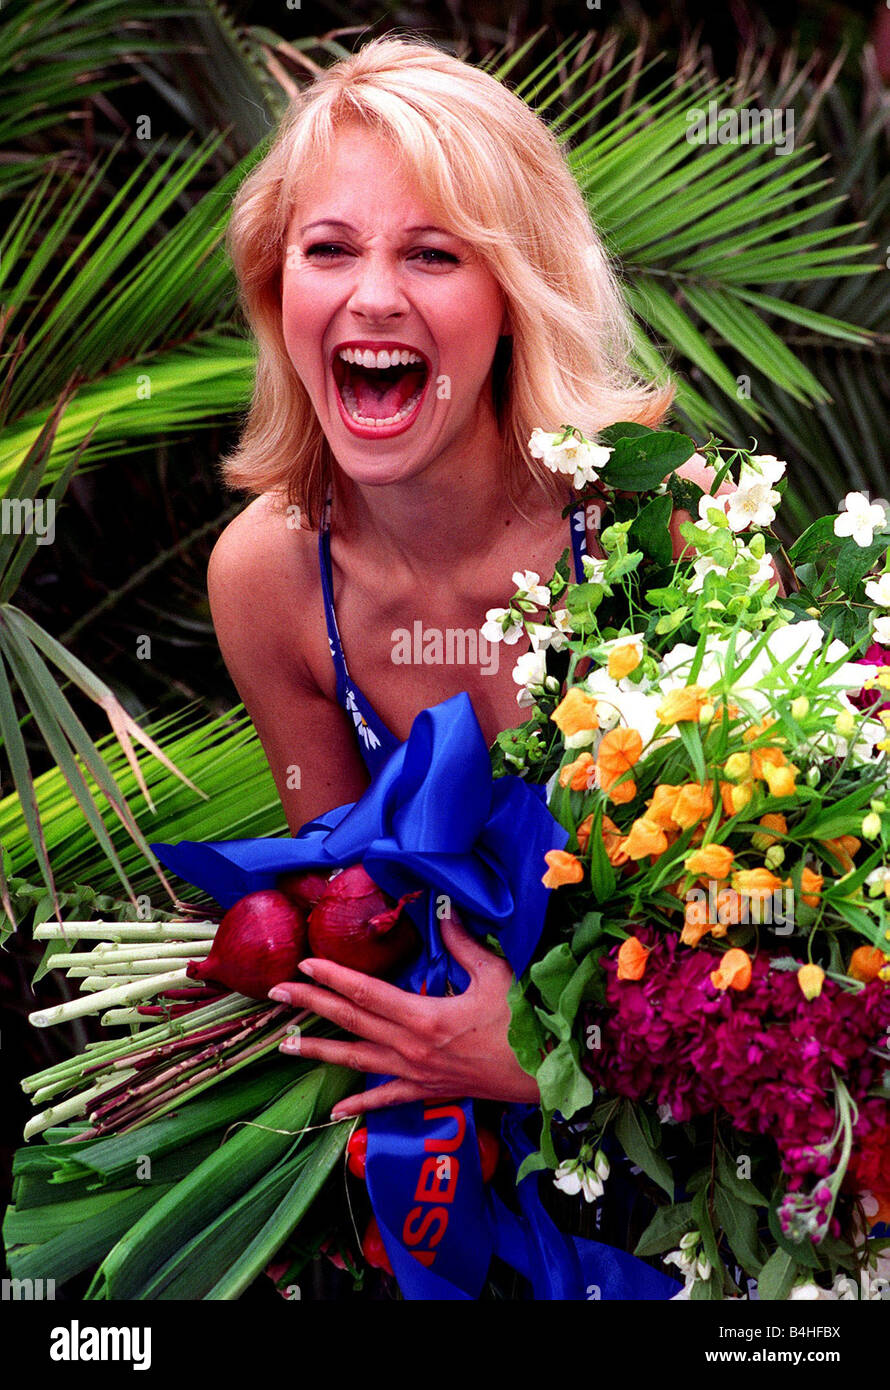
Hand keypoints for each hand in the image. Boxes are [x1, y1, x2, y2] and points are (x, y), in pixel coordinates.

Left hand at [268, 911, 539, 1116]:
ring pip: (357, 1060)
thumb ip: (463, 943)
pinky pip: (388, 1099)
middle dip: (311, 1006)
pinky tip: (336, 1109)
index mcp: (424, 1016)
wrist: (544, 1074)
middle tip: (276, 993)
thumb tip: (444, 910)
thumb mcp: (494, 974)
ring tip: (286, 1045)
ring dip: (319, 1051)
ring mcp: (416, 1073)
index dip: (333, 977)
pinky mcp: (428, 1091)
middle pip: (350, 1022)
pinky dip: (361, 1103)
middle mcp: (411, 1047)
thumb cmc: (523, 1022)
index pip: (366, 992)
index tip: (304, 964)